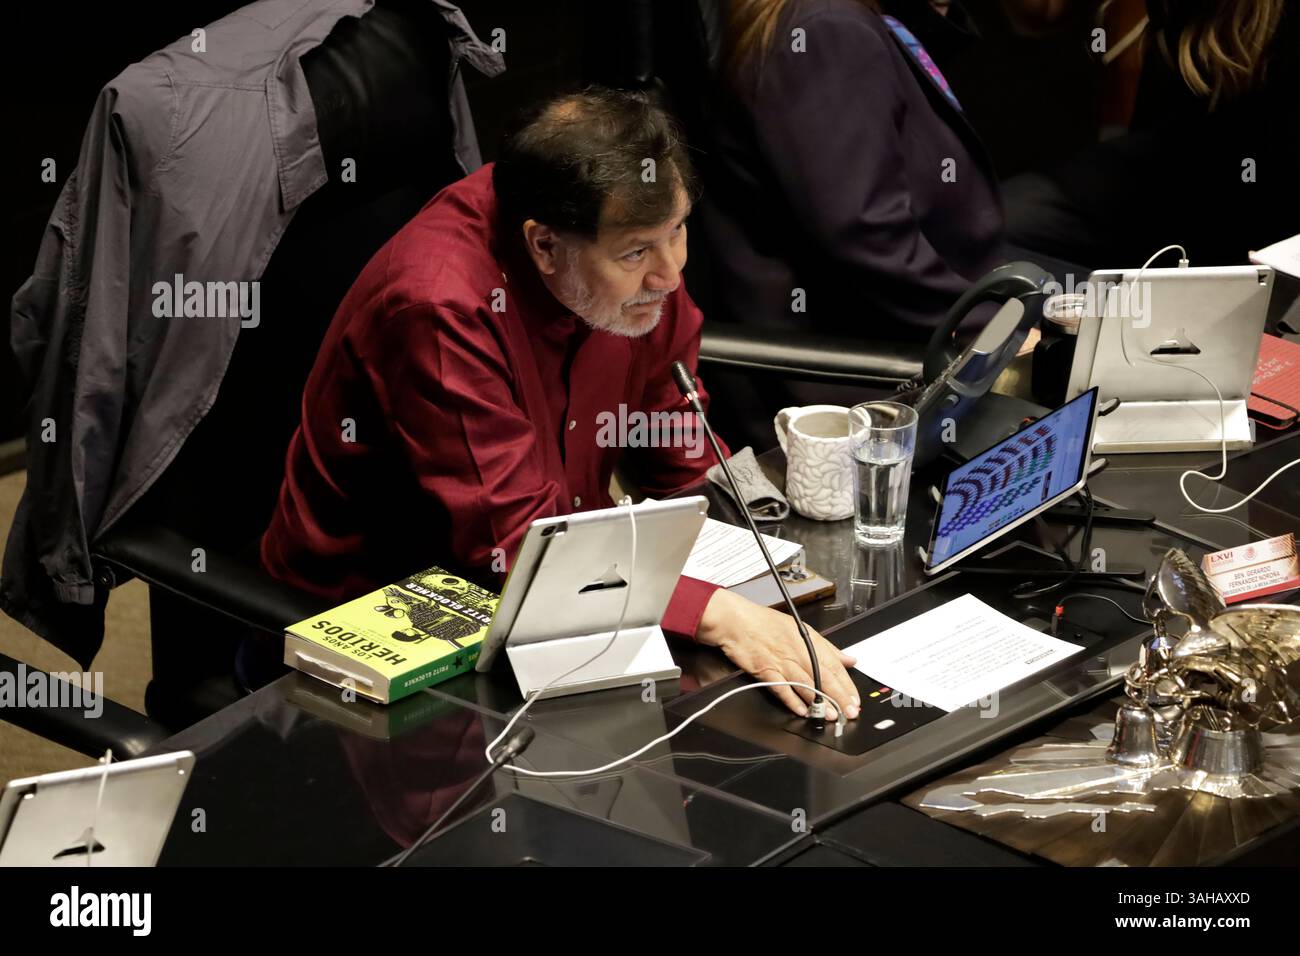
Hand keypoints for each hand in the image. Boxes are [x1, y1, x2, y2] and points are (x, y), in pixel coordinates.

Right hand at [695, 588, 860, 719]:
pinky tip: (802, 711)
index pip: (834, 665)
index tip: (855, 699)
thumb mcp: (801, 629)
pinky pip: (781, 688)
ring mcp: (782, 662)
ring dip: (820, 702)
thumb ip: (827, 647)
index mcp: (809, 641)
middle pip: (824, 677)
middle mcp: (798, 652)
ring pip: (806, 684)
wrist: (737, 621)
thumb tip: (849, 659)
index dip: (847, 684)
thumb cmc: (765, 623)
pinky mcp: (765, 670)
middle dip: (839, 697)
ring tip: (831, 715)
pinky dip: (792, 701)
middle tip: (849, 712)